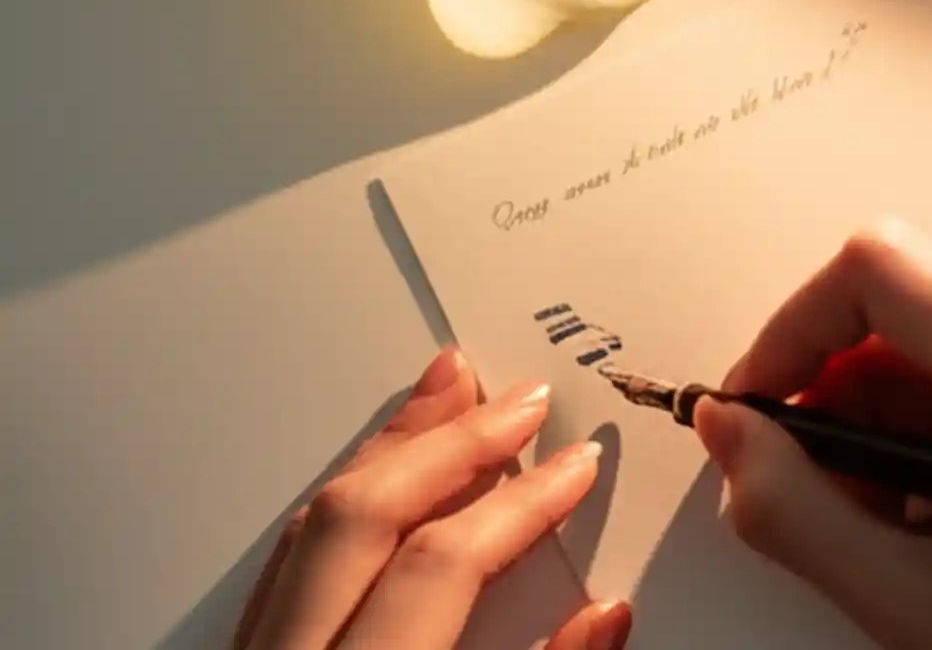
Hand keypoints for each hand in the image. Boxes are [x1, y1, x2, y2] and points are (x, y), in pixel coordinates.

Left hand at [233, 347, 630, 649]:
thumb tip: (604, 615)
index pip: (442, 563)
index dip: (519, 507)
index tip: (572, 467)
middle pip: (365, 511)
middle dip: (452, 443)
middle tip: (517, 400)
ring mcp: (257, 644)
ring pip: (316, 516)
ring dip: (392, 445)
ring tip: (447, 388)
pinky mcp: (244, 644)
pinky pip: (292, 545)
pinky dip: (347, 489)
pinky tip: (383, 462)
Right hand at [694, 219, 931, 649]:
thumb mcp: (912, 603)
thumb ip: (793, 512)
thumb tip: (726, 428)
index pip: (882, 270)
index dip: (794, 325)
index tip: (756, 399)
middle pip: (887, 317)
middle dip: (828, 405)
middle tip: (821, 496)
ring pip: (905, 350)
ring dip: (864, 433)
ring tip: (887, 526)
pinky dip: (902, 439)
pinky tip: (921, 516)